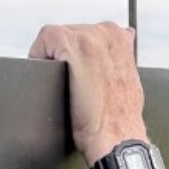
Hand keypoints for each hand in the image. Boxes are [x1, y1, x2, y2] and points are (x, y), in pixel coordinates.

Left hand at [28, 23, 147, 164]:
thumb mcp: (128, 81)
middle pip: (69, 36)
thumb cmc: (120, 118)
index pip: (85, 37)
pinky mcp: (70, 42)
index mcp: (121, 38)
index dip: (76, 60)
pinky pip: (44, 41)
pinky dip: (41, 59)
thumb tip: (116, 52)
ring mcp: (89, 35)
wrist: (117, 137)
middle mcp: (107, 31)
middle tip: (73, 88)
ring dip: (54, 60)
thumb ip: (119, 61)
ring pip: (55, 39)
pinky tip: (53, 80)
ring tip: (67, 86)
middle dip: (65, 58)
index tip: (79, 80)